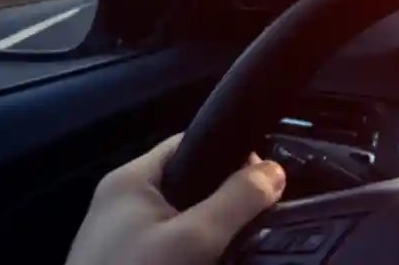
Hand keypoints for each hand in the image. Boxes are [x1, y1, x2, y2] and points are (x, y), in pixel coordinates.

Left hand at [67, 134, 285, 264]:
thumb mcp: (193, 240)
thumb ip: (236, 201)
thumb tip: (275, 170)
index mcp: (130, 181)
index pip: (191, 144)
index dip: (232, 154)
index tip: (266, 181)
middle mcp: (123, 205)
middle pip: (192, 185)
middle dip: (227, 200)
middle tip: (260, 219)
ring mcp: (123, 242)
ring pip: (185, 223)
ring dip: (214, 234)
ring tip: (244, 247)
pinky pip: (173, 251)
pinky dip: (196, 256)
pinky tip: (218, 264)